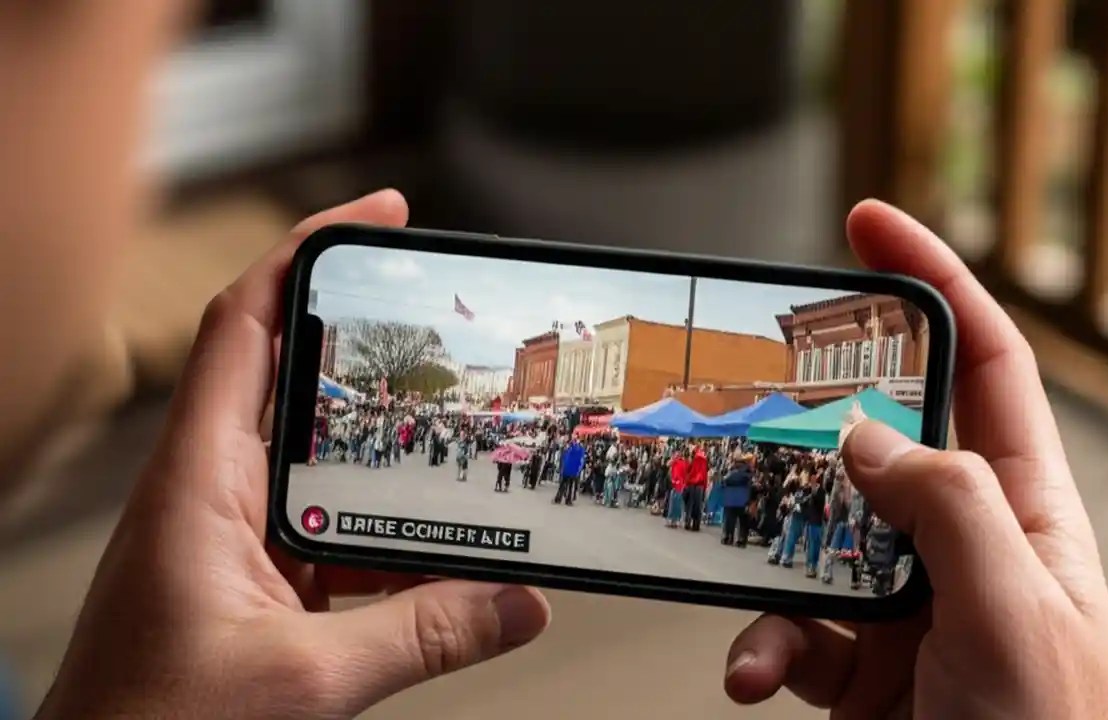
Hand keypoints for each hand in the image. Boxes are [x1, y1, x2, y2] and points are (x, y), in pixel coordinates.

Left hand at [37, 191, 550, 719]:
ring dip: (386, 449)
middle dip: (368, 338)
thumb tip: (517, 603)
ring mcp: (228, 534)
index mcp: (198, 482)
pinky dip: (384, 528)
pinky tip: (437, 552)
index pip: (248, 324)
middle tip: (439, 314)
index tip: (376, 214)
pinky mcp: (249, 578)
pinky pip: (328, 528)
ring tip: (460, 439)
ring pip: (319, 457)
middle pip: (291, 372)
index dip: (308, 250)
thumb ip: (424, 637)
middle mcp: (209, 490)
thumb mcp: (305, 681)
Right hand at [723, 201, 1107, 718]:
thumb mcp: (1014, 614)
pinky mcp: (855, 659)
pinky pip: (785, 624)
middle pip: (873, 440)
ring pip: (809, 536)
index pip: (982, 365)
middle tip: (752, 406)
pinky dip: (757, 644)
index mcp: (1023, 511)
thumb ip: (947, 507)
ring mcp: (901, 601)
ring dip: (764, 564)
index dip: (932, 283)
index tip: (870, 226)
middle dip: (810, 427)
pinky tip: (754, 670)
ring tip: (753, 593)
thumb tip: (868, 434)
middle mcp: (959, 544)